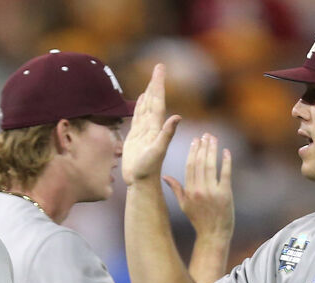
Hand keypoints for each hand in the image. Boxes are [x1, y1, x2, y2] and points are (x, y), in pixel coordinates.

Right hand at [121, 63, 180, 187]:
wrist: (141, 182)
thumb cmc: (148, 169)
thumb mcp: (158, 151)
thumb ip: (167, 134)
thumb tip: (178, 117)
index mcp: (156, 126)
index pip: (158, 101)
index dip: (159, 85)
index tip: (160, 69)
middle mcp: (151, 126)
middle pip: (153, 100)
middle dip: (155, 84)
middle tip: (159, 67)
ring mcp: (144, 131)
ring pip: (146, 107)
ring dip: (148, 93)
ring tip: (151, 81)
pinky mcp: (136, 137)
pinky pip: (138, 117)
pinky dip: (140, 106)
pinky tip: (141, 100)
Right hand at [163, 132, 232, 240]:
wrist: (213, 234)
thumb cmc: (199, 220)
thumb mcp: (184, 205)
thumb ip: (176, 189)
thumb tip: (164, 177)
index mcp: (189, 191)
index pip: (190, 166)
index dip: (193, 151)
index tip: (196, 140)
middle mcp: (199, 190)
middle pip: (200, 162)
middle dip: (203, 146)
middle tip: (205, 135)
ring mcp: (212, 192)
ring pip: (211, 165)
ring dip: (213, 149)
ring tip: (214, 138)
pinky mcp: (225, 194)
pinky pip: (226, 174)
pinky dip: (226, 161)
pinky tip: (226, 151)